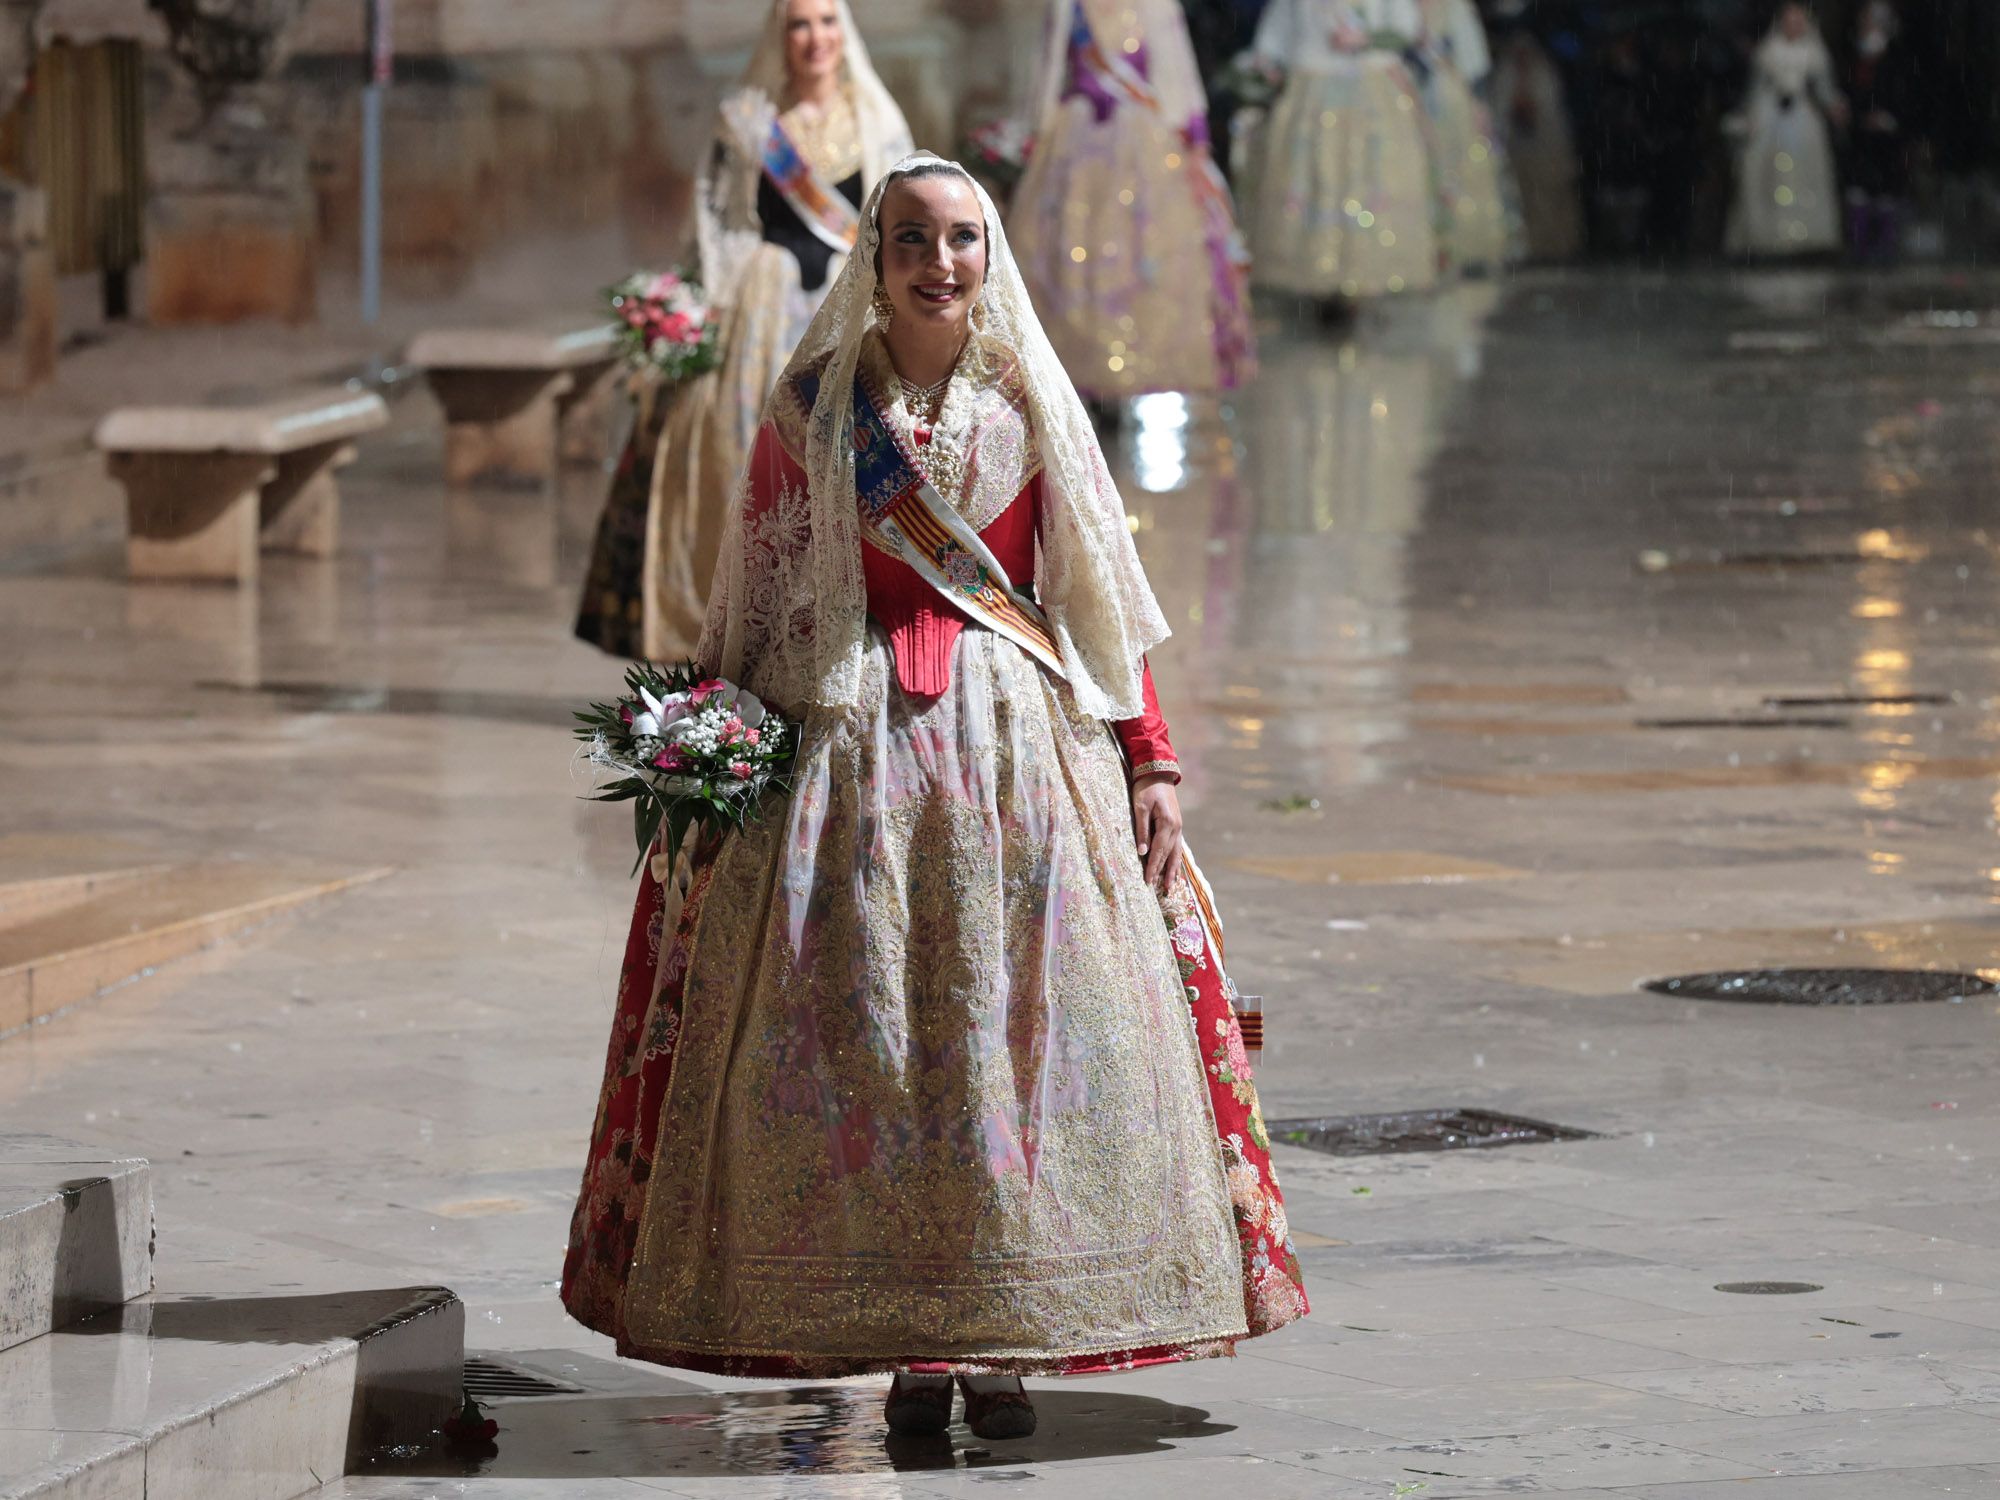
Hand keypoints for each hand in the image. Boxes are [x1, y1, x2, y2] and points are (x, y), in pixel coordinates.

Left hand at [1131, 773, 1183, 893]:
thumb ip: (1142, 829)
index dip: (1153, 867)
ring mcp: (1178, 827)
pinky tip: (1175, 868)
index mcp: (1167, 823)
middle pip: (1169, 855)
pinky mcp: (1176, 825)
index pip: (1158, 851)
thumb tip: (1142, 852)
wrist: (1158, 773)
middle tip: (1161, 890)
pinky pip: (1177, 846)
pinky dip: (1176, 859)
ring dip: (1174, 870)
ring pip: (1176, 853)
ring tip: (1172, 886)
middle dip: (1164, 873)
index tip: (1148, 881)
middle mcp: (1176, 828)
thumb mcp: (1140, 806)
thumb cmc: (1146, 788)